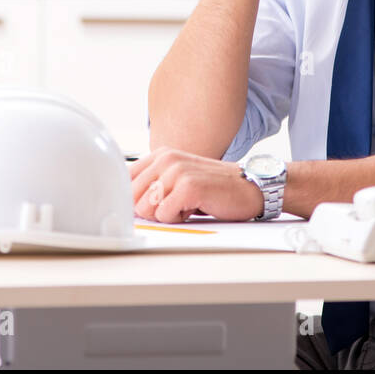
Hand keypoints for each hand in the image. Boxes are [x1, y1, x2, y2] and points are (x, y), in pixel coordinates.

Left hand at [128, 147, 264, 222]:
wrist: (248, 187)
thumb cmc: (213, 187)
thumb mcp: (178, 178)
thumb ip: (153, 185)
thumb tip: (126, 204)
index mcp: (160, 154)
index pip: (126, 180)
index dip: (133, 199)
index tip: (149, 205)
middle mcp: (166, 159)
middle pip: (132, 197)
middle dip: (150, 209)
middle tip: (174, 204)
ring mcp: (177, 171)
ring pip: (146, 208)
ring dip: (166, 215)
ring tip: (187, 204)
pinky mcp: (188, 187)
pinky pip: (165, 215)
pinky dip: (179, 219)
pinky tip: (195, 207)